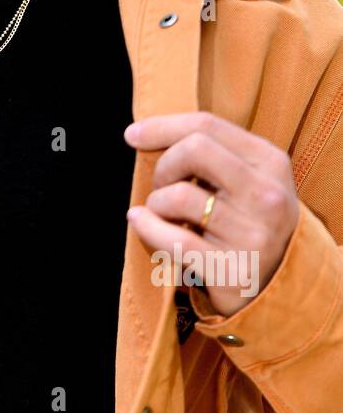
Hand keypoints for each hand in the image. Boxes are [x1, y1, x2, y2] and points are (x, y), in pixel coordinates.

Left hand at [123, 112, 299, 317]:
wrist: (279, 287)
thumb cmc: (249, 221)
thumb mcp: (247, 180)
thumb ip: (211, 153)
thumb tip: (140, 132)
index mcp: (271, 163)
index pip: (207, 126)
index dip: (163, 127)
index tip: (133, 135)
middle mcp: (267, 196)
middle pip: (195, 149)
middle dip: (165, 165)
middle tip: (161, 185)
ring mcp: (253, 235)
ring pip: (179, 197)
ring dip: (156, 203)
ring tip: (161, 213)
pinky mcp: (232, 270)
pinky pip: (174, 240)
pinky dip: (147, 227)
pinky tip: (139, 221)